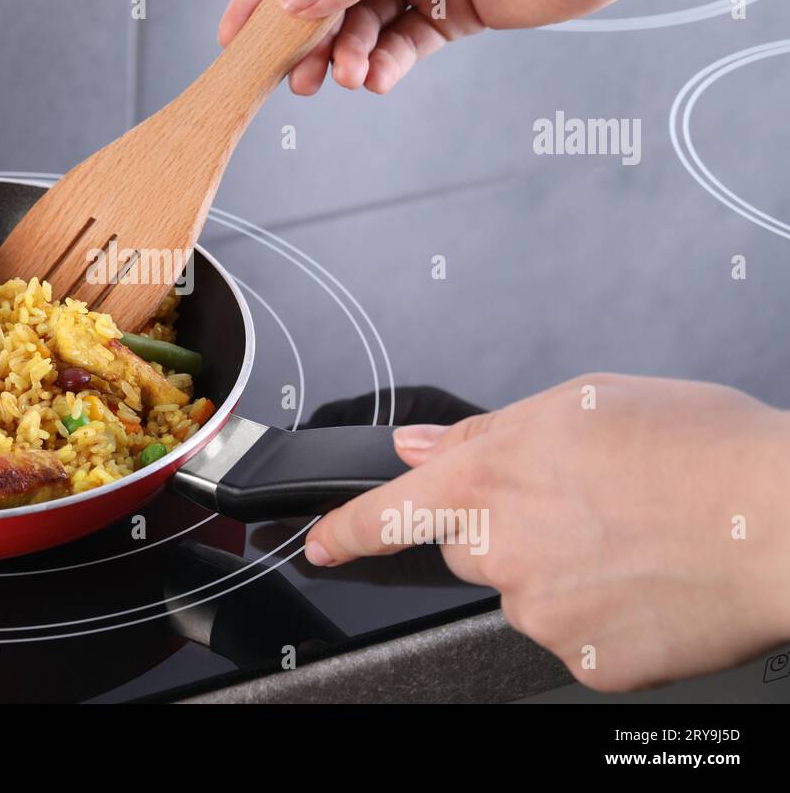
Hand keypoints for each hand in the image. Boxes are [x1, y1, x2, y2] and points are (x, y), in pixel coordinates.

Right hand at [219, 0, 666, 94]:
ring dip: (349, 57)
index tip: (235, 36)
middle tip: (294, 77)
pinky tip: (380, 79)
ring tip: (347, 80)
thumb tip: (292, 3)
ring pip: (362, 27)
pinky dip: (388, 66)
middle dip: (307, 39)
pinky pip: (401, 46)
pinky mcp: (447, 13)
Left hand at [305, 374, 789, 691]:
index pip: (382, 515)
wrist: (785, 521)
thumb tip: (421, 448)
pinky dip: (600, 612)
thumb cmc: (698, 449)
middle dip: (507, 530)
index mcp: (488, 475)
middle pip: (469, 547)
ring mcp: (540, 611)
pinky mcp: (585, 659)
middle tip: (584, 508)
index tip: (319, 547)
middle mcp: (500, 548)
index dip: (343, 533)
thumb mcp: (582, 403)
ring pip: (524, 592)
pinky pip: (572, 634)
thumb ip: (484, 431)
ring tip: (632, 537)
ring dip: (559, 571)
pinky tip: (646, 579)